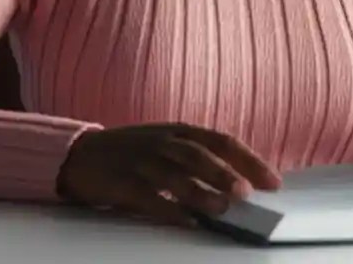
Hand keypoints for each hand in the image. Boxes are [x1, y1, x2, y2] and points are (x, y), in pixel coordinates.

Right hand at [56, 123, 281, 226]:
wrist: (80, 154)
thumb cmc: (132, 152)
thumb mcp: (167, 143)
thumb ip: (199, 158)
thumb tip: (241, 180)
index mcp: (178, 131)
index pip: (220, 140)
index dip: (248, 159)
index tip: (272, 181)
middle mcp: (161, 142)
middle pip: (197, 153)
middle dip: (223, 172)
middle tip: (246, 192)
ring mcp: (140, 161)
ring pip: (174, 173)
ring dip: (200, 190)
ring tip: (221, 207)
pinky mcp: (120, 182)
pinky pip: (146, 196)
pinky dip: (167, 209)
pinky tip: (185, 221)